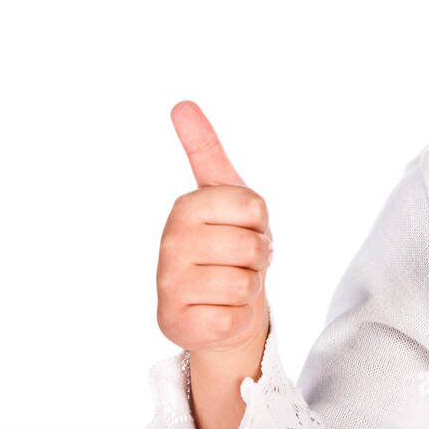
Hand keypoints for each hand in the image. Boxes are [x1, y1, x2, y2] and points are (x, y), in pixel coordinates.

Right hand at [156, 101, 272, 357]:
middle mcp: (169, 244)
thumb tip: (181, 103)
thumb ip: (205, 148)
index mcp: (185, 207)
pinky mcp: (177, 324)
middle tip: (239, 260)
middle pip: (251, 244)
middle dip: (259, 255)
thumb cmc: (228, 245)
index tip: (243, 226)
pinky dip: (237, 317)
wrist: (219, 305)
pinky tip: (218, 312)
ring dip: (249, 286)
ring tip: (230, 285)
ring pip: (245, 282)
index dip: (260, 220)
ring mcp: (168, 285)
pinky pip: (234, 317)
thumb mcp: (225, 194)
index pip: (253, 205)